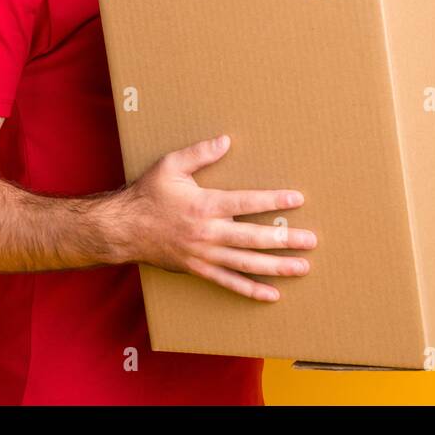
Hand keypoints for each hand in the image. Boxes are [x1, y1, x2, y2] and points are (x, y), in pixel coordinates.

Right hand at [113, 134, 316, 300]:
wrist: (123, 229)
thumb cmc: (148, 194)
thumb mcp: (170, 166)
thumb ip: (200, 153)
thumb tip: (226, 140)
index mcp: (204, 205)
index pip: (246, 203)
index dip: (273, 200)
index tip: (297, 199)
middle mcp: (208, 233)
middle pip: (253, 238)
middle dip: (285, 240)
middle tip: (311, 241)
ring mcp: (204, 255)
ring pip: (246, 264)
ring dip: (276, 267)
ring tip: (302, 267)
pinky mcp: (199, 270)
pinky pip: (228, 283)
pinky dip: (251, 290)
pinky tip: (272, 294)